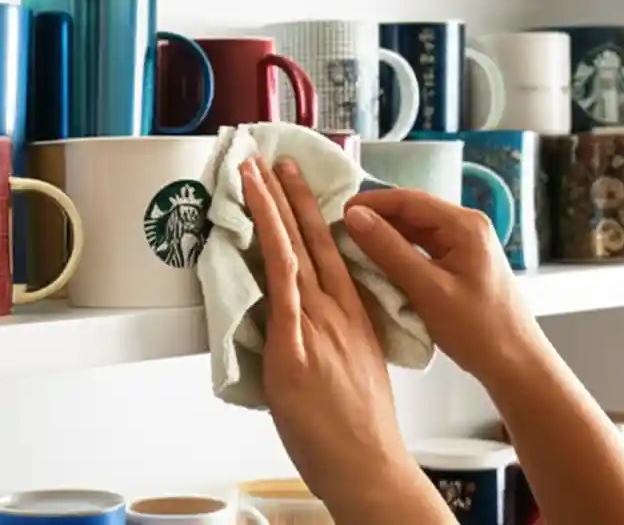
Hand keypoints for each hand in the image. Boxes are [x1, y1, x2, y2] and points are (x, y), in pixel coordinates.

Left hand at [240, 158, 413, 499]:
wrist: (370, 465)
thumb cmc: (357, 431)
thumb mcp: (350, 370)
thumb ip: (326, 340)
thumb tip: (299, 329)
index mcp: (354, 314)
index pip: (331, 250)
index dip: (311, 214)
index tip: (297, 185)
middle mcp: (339, 310)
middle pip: (312, 238)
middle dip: (288, 194)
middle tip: (272, 158)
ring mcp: (318, 324)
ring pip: (292, 248)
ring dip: (269, 206)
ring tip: (253, 172)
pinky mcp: (296, 344)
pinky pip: (280, 282)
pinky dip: (269, 243)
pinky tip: (258, 215)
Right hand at [342, 188, 548, 386]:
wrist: (516, 365)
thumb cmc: (477, 329)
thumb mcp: (427, 289)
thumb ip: (389, 250)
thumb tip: (354, 216)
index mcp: (465, 225)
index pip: (409, 200)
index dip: (371, 202)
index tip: (337, 212)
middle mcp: (467, 226)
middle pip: (412, 212)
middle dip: (375, 218)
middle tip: (338, 229)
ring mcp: (465, 245)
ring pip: (416, 230)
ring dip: (385, 235)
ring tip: (350, 243)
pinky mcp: (461, 263)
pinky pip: (423, 248)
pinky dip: (398, 251)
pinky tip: (377, 260)